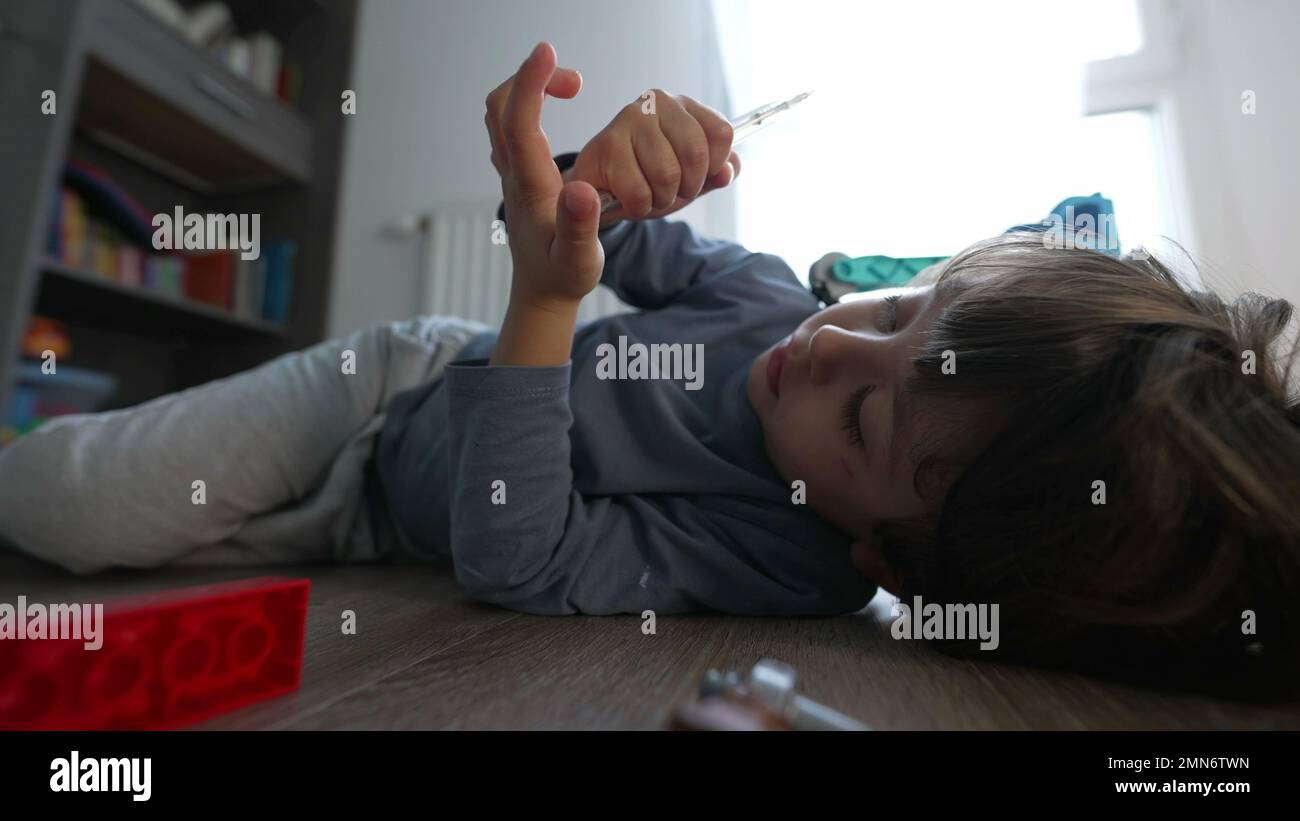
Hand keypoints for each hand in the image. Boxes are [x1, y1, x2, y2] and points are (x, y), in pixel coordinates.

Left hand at [484, 41, 603, 306]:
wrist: (542, 292)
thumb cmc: (563, 277)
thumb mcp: (579, 260)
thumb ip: (580, 227)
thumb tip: (582, 191)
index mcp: (530, 186)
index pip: (520, 123)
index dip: (531, 83)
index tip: (548, 53)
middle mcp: (514, 173)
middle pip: (500, 107)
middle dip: (532, 79)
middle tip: (575, 82)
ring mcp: (511, 172)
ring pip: (501, 113)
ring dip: (528, 88)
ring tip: (569, 88)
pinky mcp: (516, 173)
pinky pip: (510, 125)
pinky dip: (529, 103)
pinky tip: (555, 109)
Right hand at [567, 88, 740, 225]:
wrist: (601, 191)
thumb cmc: (648, 178)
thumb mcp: (691, 178)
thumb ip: (716, 174)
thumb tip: (728, 171)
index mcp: (684, 106)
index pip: (722, 133)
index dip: (714, 167)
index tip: (696, 176)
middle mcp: (657, 102)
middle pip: (696, 153)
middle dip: (687, 187)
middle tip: (669, 190)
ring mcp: (629, 118)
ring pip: (667, 175)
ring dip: (660, 198)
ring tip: (646, 192)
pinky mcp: (606, 144)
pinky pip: (639, 192)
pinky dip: (638, 207)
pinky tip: (626, 197)